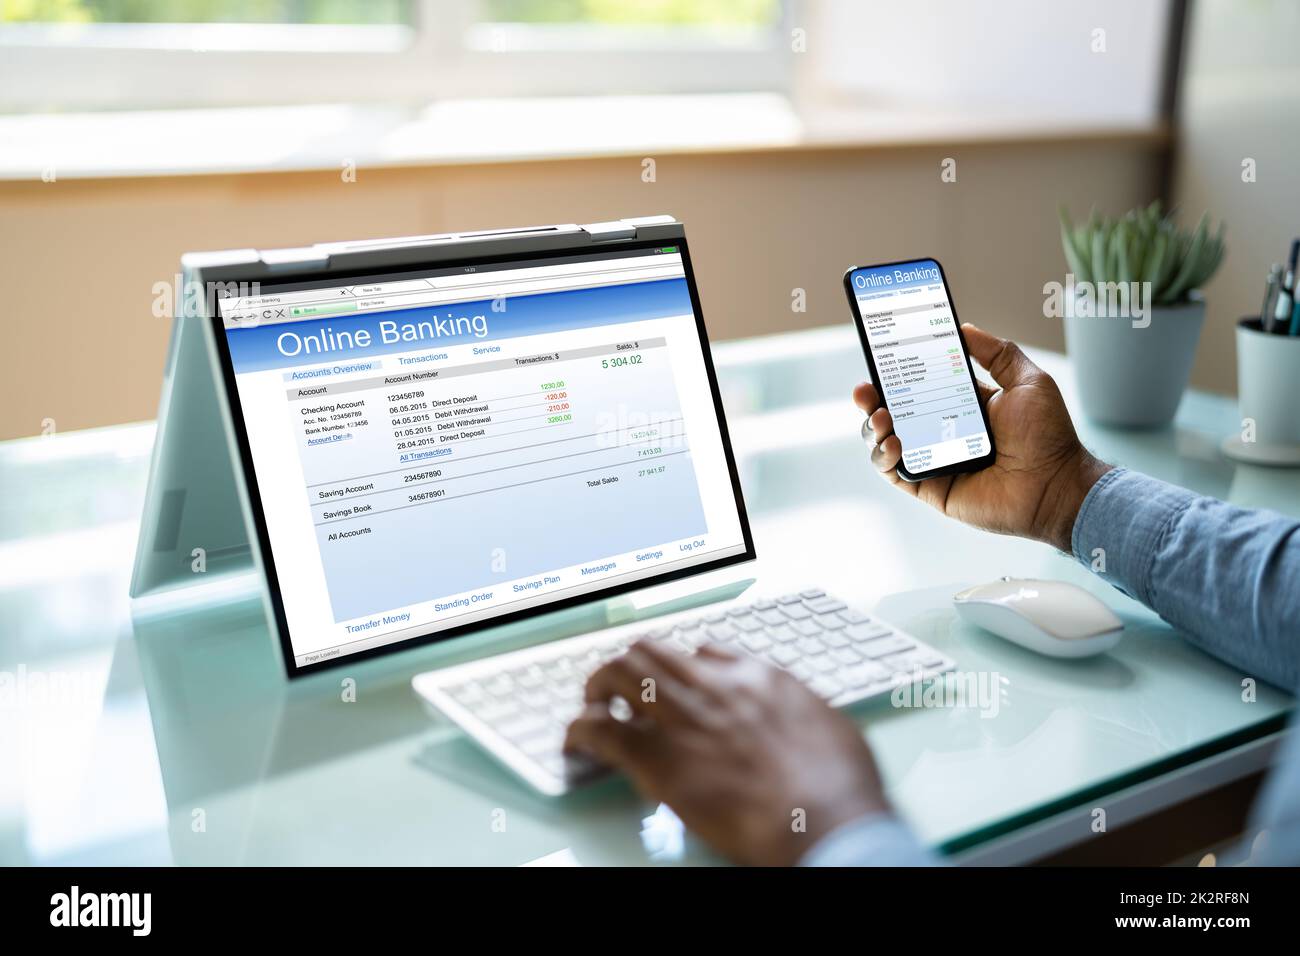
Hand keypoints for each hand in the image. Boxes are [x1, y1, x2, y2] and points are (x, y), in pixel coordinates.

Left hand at [564, 640, 887, 865]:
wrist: (825, 819)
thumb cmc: (840, 785)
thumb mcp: (832, 726)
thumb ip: (802, 712)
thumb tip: (798, 717)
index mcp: (759, 677)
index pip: (705, 651)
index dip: (683, 667)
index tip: (677, 683)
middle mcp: (715, 685)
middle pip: (653, 652)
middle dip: (629, 667)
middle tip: (618, 690)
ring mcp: (684, 718)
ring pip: (619, 674)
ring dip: (599, 688)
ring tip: (592, 707)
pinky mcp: (658, 758)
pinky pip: (601, 730)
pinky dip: (580, 732)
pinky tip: (575, 743)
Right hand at [855, 323, 1110, 551]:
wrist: (1055, 485)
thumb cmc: (1048, 437)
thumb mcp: (1028, 381)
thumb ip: (997, 352)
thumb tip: (965, 327)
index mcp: (962, 405)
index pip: (919, 385)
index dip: (896, 372)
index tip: (881, 356)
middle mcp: (942, 431)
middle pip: (893, 412)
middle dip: (872, 399)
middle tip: (866, 388)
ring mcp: (933, 460)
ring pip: (885, 441)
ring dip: (874, 427)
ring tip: (882, 417)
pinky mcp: (929, 487)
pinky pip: (894, 473)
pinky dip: (884, 458)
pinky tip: (894, 443)